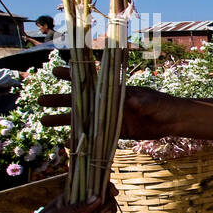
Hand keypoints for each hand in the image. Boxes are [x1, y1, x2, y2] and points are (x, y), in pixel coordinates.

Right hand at [40, 67, 169, 139]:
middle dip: (59, 100)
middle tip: (40, 101)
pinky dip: (81, 137)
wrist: (172, 121)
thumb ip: (143, 102)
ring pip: (83, 118)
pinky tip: (65, 140)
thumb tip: (133, 101)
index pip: (91, 81)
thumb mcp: (154, 103)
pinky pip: (94, 134)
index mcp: (115, 91)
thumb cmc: (164, 106)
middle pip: (80, 100)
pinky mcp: (114, 131)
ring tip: (43, 121)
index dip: (74, 76)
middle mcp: (108, 103)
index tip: (56, 72)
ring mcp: (110, 117)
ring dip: (63, 119)